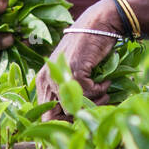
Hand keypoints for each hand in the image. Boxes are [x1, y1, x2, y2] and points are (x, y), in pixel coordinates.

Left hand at [35, 1, 120, 120]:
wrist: (98, 25)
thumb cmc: (87, 50)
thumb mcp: (71, 72)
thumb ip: (67, 93)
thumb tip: (73, 120)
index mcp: (43, 81)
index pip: (47, 117)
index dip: (65, 123)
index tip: (83, 119)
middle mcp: (47, 78)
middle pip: (59, 116)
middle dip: (80, 116)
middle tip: (96, 105)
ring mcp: (60, 74)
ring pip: (76, 106)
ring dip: (95, 102)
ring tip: (103, 90)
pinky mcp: (75, 70)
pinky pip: (89, 94)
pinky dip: (101, 90)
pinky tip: (104, 80)